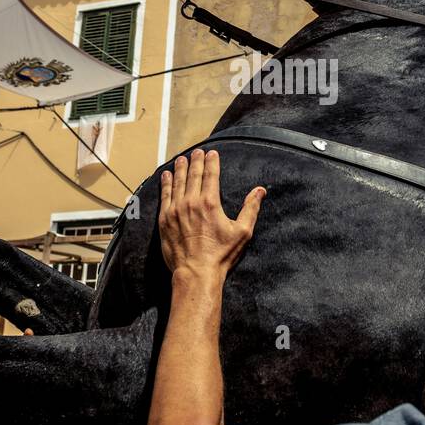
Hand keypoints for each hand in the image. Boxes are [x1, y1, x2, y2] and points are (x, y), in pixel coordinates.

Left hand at [159, 149, 264, 280]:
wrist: (196, 272)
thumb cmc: (221, 255)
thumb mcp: (242, 232)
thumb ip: (250, 209)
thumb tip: (260, 191)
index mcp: (210, 203)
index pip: (210, 175)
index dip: (212, 162)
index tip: (212, 153)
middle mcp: (191, 202)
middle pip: (193, 175)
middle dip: (196, 161)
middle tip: (197, 152)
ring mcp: (175, 210)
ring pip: (177, 182)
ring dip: (180, 169)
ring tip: (182, 159)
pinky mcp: (165, 219)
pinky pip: (165, 196)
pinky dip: (166, 184)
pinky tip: (167, 176)